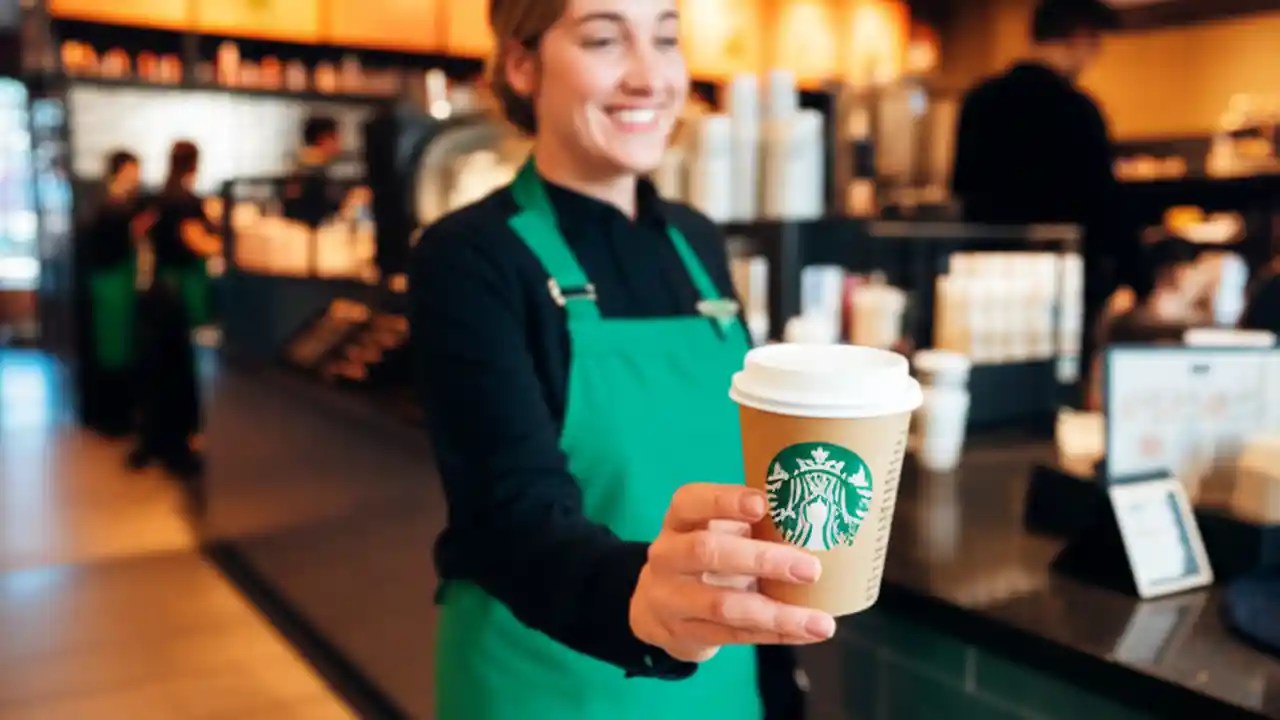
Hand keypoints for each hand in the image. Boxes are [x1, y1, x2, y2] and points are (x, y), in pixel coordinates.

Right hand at [630, 484, 836, 663]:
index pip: (690, 502)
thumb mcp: (718, 533)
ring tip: (821, 622)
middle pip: (706, 552)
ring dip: (777, 614)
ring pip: (722, 605)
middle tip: (811, 568)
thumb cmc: (707, 557)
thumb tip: (816, 520)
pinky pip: (734, 636)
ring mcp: (670, 599)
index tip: (763, 504)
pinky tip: (808, 633)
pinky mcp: (684, 633)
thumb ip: (752, 525)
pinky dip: (775, 635)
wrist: (659, 608)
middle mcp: (668, 556)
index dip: (724, 501)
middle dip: (762, 559)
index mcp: (679, 521)